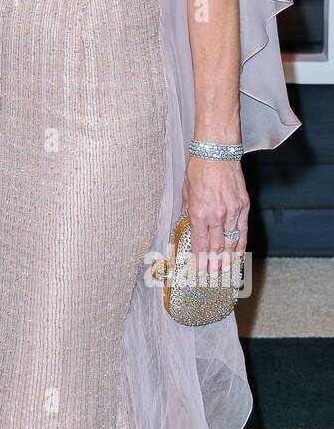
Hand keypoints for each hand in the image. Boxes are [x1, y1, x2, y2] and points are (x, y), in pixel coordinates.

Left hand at [181, 154, 248, 279]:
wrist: (217, 152)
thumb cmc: (199, 168)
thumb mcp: (186, 190)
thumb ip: (187, 209)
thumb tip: (186, 221)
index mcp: (199, 214)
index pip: (199, 243)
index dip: (199, 259)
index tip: (199, 270)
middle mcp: (216, 216)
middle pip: (215, 247)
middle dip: (212, 264)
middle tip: (211, 277)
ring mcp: (232, 212)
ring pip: (230, 242)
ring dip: (227, 259)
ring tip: (224, 272)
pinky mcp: (243, 206)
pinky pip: (242, 230)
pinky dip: (240, 244)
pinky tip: (238, 254)